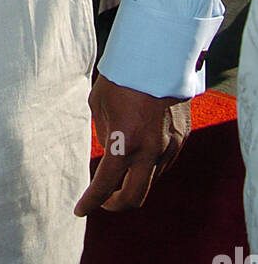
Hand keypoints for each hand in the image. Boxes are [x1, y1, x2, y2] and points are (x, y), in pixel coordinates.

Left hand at [74, 73, 190, 215]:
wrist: (159, 55)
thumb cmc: (122, 75)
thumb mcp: (99, 104)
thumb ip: (103, 132)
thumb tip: (108, 150)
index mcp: (124, 142)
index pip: (105, 185)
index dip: (90, 201)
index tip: (80, 208)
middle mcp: (150, 150)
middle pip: (134, 197)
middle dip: (115, 204)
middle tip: (103, 200)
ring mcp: (170, 146)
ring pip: (151, 180)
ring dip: (133, 183)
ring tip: (118, 172)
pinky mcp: (182, 138)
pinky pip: (164, 163)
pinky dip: (149, 167)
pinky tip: (138, 155)